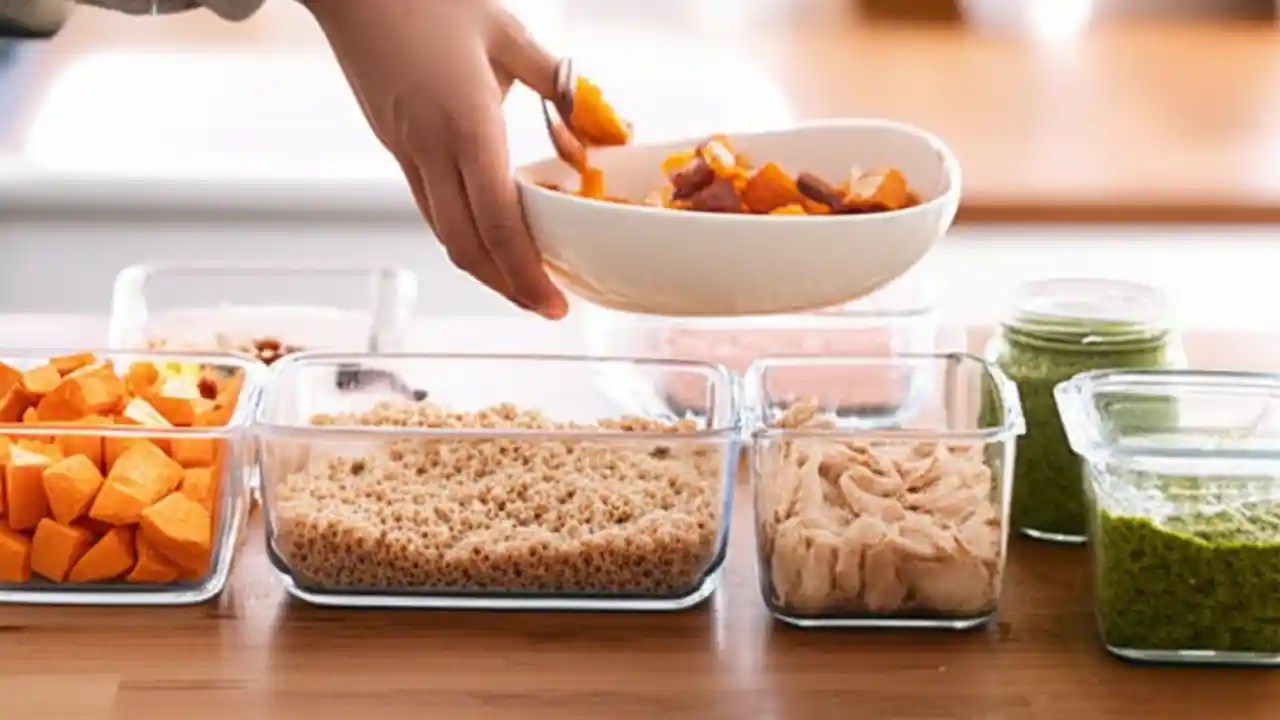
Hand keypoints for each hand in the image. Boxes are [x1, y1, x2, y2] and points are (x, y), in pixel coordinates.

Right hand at [304, 0, 567, 318]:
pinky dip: (462, 233)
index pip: (498, 224)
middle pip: (467, 247)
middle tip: (545, 306)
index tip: (554, 302)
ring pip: (444, 232)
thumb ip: (555, 81)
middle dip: (508, 287)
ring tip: (522, 280)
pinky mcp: (394, 144)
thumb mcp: (506, 31)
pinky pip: (429, 205)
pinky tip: (488, 235)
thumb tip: (596, 118)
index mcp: (467, 126)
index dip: (526, 273)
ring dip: (483, 267)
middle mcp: (431, 150)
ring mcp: (406, 151)